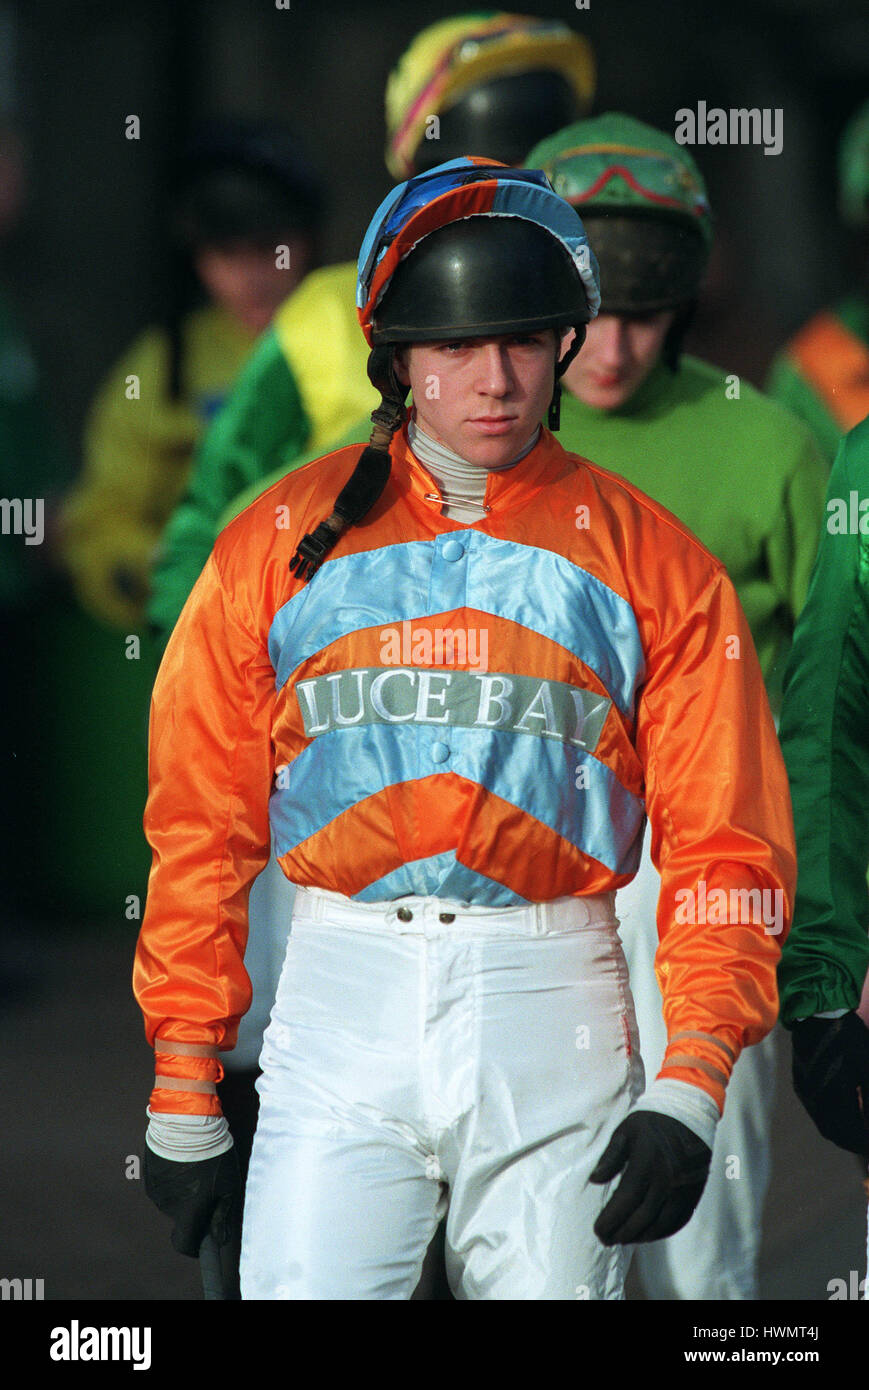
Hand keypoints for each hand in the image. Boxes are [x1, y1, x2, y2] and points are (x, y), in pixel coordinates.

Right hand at [144, 1145, 242, 1257]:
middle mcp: (168, 1205)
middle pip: (179, 1218)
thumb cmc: (214, 1153)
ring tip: (195, 1167)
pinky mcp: (148, 1174)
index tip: (201, 1242)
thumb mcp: (228, 1183)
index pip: (184, 1244)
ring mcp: (156, 1189)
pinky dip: (171, 1179)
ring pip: (171, 1200)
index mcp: (188, 1210)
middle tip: (206, 1187)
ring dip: (182, 1192)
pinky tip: (181, 1160)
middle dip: (192, 1209)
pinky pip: (162, 1185)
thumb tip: (220, 1239)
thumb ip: (222, 1215)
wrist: (187, 1120)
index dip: (194, 1247)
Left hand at [590, 1111, 710, 1244]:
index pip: (625, 1200)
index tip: (597, 1230)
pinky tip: (650, 1234)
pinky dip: (664, 1231)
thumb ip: (611, 1156)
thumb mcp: (626, 1131)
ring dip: (642, 1236)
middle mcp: (666, 1180)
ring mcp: (683, 1188)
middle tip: (607, 1239)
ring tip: (625, 1239)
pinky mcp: (695, 1192)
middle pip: (642, 1217)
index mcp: (646, 1164)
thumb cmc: (652, 1120)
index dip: (611, 1219)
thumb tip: (595, 1179)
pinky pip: (680, 1220)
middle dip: (622, 1232)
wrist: (689, 1112)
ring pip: (661, 1223)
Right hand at [791, 1012, 868, 1154]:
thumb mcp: (866, 1069)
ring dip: (839, 1131)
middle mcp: (816, 1098)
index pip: (849, 1133)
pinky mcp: (799, 1084)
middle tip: (865, 1139)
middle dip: (851, 1140)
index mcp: (834, 1096)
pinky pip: (815, 1110)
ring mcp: (805, 1092)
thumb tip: (868, 1123)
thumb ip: (868, 1101)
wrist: (817, 1014)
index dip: (862, 1142)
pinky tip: (841, 1112)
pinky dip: (828, 1118)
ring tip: (856, 1127)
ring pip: (822, 1123)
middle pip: (833, 1133)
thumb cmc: (849, 1038)